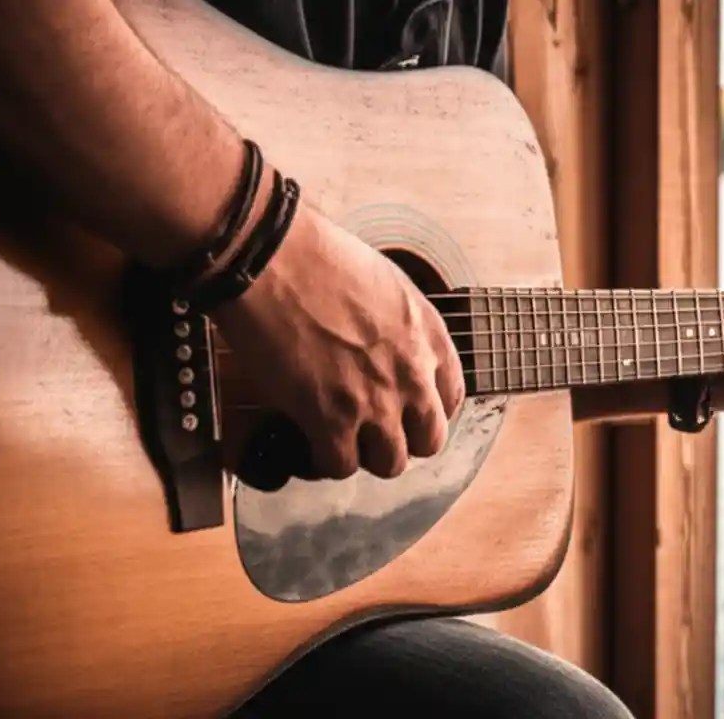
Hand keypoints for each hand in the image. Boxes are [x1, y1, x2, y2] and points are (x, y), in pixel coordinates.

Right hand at [212, 201, 463, 478]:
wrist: (271, 259)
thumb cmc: (316, 257)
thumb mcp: (384, 283)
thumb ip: (396, 326)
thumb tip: (379, 345)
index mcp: (428, 335)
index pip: (452, 396)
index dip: (427, 411)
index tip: (406, 412)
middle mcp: (411, 372)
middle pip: (429, 440)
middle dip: (402, 440)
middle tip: (373, 432)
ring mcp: (375, 400)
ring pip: (391, 462)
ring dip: (365, 455)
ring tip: (340, 441)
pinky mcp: (331, 418)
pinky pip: (341, 466)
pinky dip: (324, 462)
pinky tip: (308, 445)